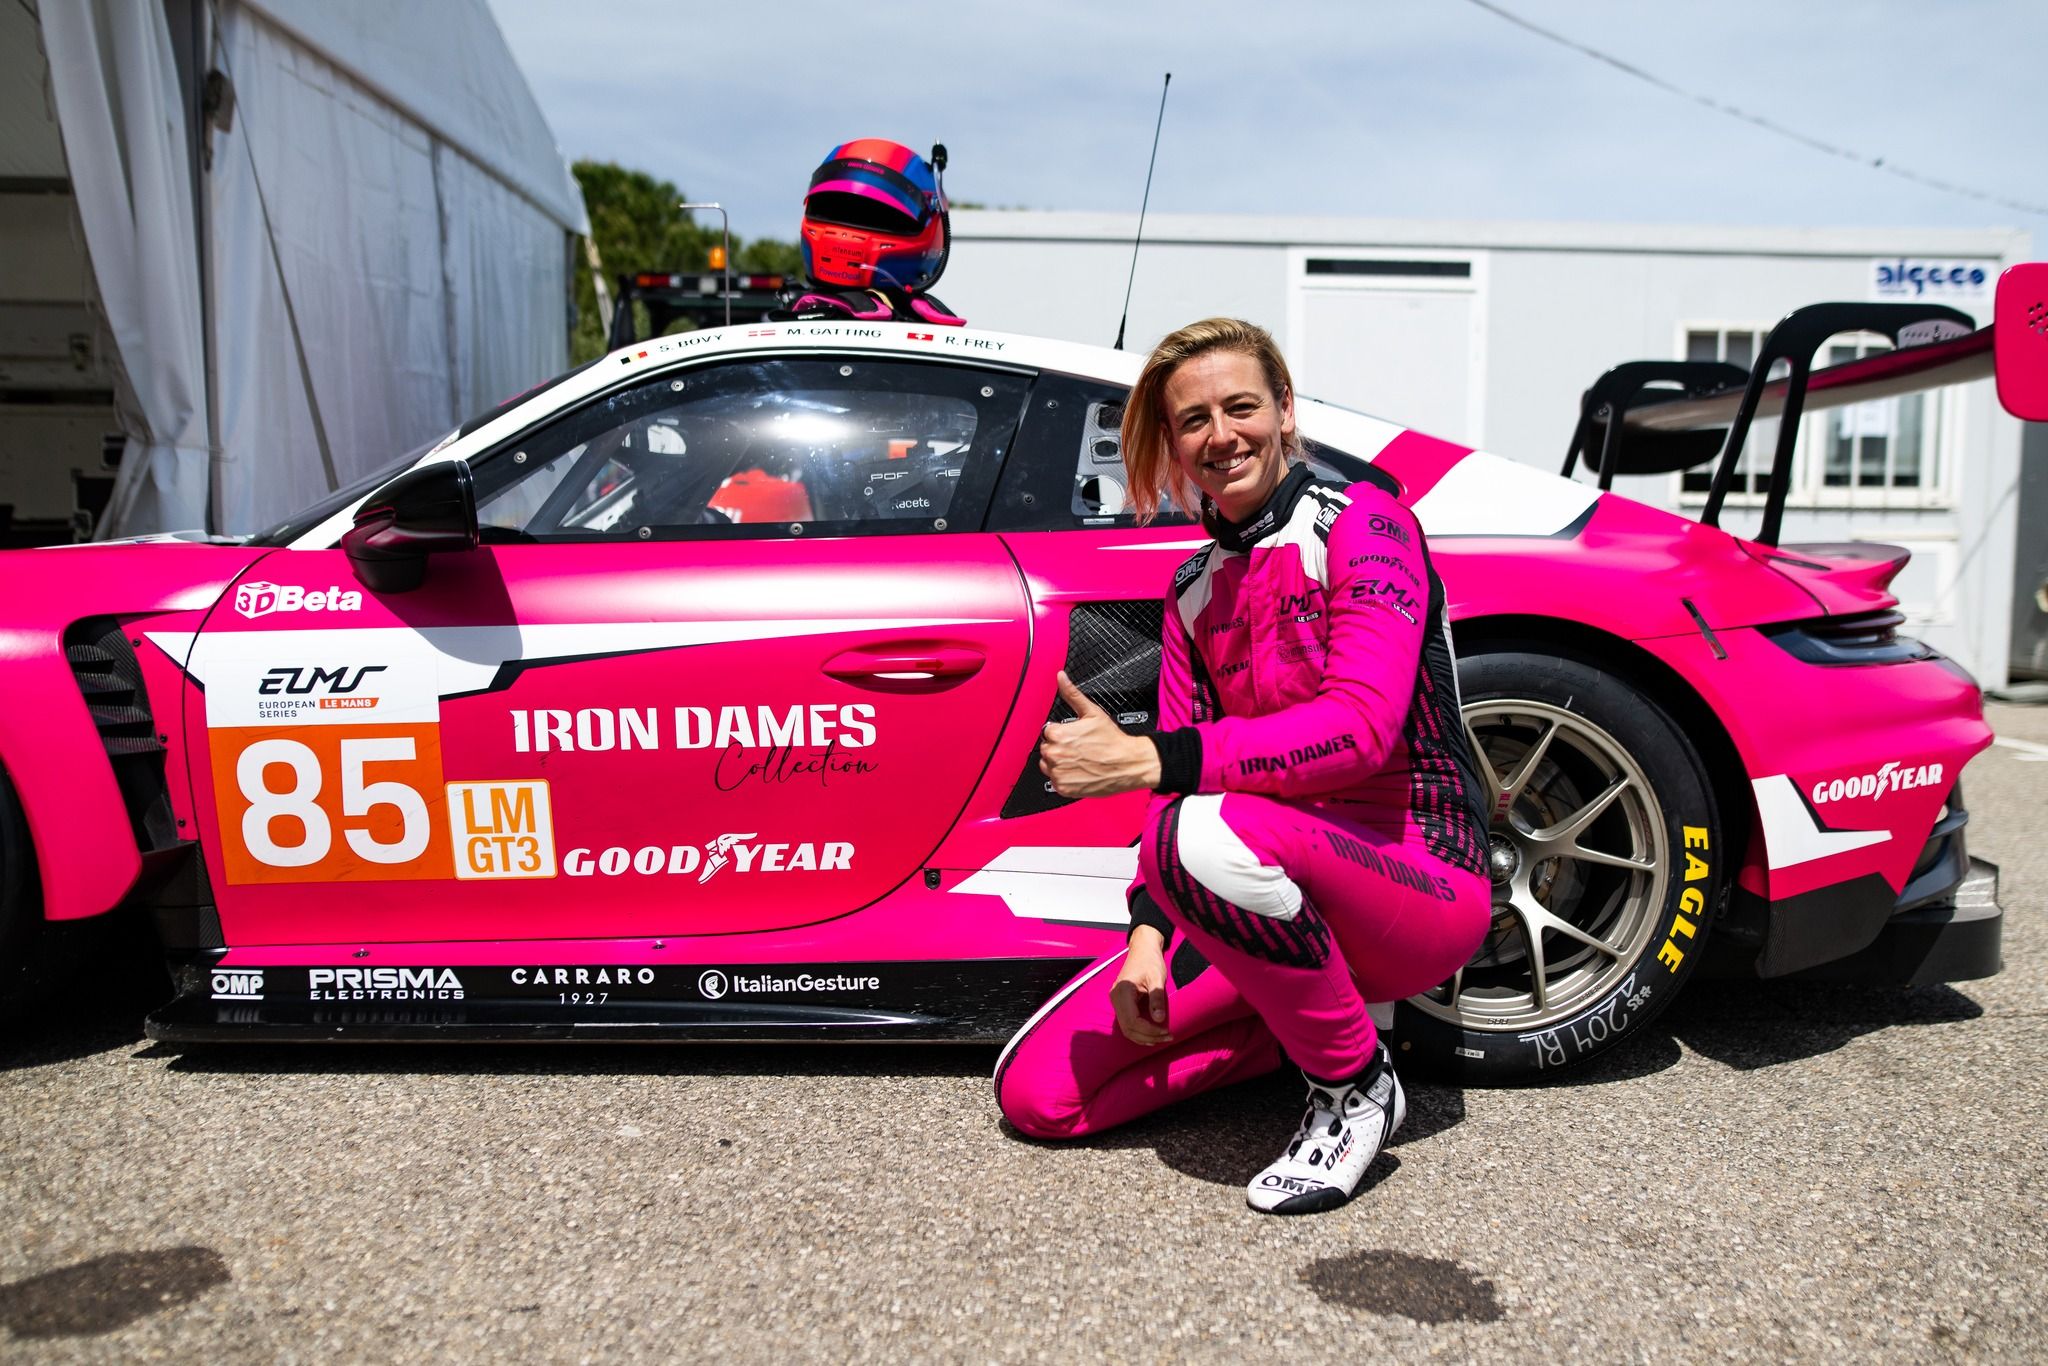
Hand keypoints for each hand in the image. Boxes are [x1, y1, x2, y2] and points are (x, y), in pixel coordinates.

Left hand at [1038, 671, 1162, 797]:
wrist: (1129, 764)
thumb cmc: (1113, 741)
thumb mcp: (1092, 712)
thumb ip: (1071, 694)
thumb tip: (1061, 677)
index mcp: (1059, 734)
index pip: (1048, 732)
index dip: (1062, 733)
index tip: (1075, 736)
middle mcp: (1055, 754)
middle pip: (1047, 749)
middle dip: (1060, 748)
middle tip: (1079, 749)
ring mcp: (1059, 773)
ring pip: (1049, 766)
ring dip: (1060, 763)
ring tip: (1080, 760)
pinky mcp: (1064, 788)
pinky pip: (1055, 782)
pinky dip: (1065, 778)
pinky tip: (1080, 772)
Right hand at [1110, 927, 1171, 1045]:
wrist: (1142, 949)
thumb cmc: (1150, 961)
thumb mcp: (1157, 978)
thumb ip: (1157, 998)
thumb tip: (1159, 1019)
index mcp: (1123, 991)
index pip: (1132, 1021)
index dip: (1149, 1030)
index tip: (1166, 1030)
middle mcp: (1115, 998)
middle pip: (1128, 1028)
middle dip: (1148, 1037)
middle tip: (1167, 1037)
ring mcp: (1116, 1001)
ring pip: (1126, 1029)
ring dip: (1144, 1037)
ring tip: (1162, 1037)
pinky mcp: (1120, 1003)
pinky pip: (1127, 1023)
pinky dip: (1139, 1032)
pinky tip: (1153, 1034)